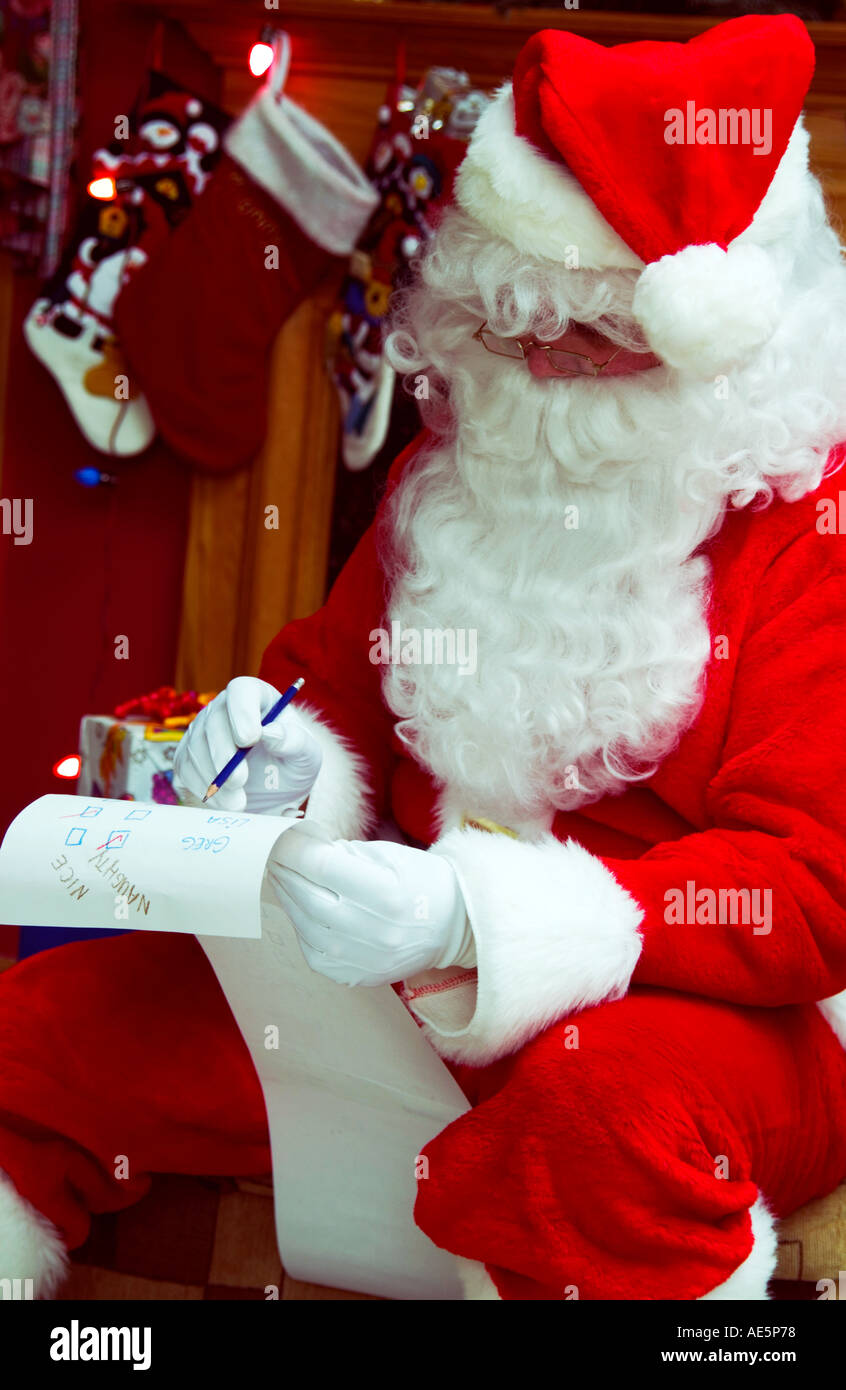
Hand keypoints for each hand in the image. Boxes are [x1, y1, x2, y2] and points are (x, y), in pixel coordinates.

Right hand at [173, 676, 321, 813]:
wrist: (274, 789)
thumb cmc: (292, 762)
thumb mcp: (305, 754)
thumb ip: (294, 741)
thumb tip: (271, 731)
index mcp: (256, 697)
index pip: (241, 691)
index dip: (242, 712)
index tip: (250, 739)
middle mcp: (224, 708)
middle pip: (213, 721)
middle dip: (224, 754)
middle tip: (240, 781)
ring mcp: (202, 730)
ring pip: (196, 747)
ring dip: (214, 778)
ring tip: (238, 802)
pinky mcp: (188, 755)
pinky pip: (185, 768)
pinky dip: (202, 788)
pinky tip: (224, 802)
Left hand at [266, 822, 471, 985]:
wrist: (454, 925)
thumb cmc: (422, 882)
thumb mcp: (390, 854)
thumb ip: (344, 851)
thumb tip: (304, 848)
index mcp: (386, 892)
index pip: (321, 866)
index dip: (295, 848)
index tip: (291, 837)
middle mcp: (375, 931)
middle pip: (307, 898)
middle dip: (285, 872)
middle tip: (279, 857)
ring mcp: (366, 959)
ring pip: (306, 928)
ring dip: (289, 900)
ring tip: (287, 881)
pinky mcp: (359, 977)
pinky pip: (315, 956)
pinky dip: (302, 930)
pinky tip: (304, 912)